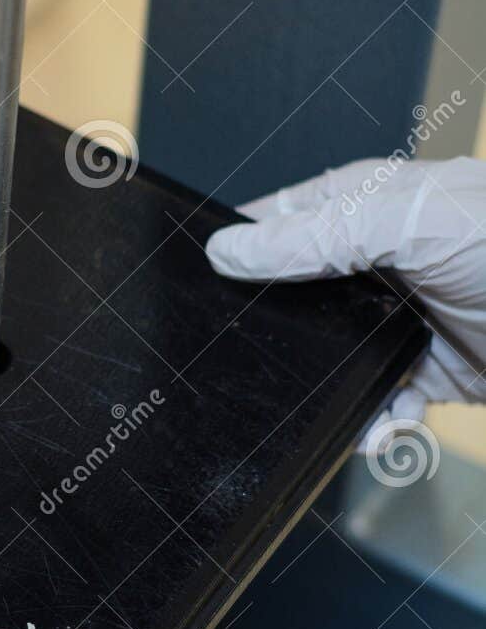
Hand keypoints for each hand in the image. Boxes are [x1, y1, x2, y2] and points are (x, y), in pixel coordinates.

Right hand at [205, 156, 485, 420]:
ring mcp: (401, 318)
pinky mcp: (428, 370)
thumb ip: (317, 236)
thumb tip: (226, 251)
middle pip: (295, 298)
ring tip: (327, 407)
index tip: (200, 279)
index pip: (278, 219)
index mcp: (365, 206)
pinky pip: (381, 400)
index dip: (237, 246)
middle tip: (255, 361)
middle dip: (275, 334)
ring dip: (326, 390)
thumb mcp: (408, 221)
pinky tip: (380, 422)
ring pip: (333, 360)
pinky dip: (375, 420)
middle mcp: (377, 262)